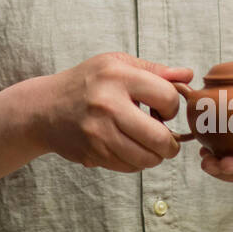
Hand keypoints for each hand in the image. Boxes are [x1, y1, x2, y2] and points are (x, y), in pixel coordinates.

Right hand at [33, 52, 191, 171]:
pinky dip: (136, 162)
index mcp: (117, 76)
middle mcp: (108, 104)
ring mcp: (99, 132)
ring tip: (148, 144)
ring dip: (155, 155)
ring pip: (147, 158)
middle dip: (171, 143)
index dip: (172, 106)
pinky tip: (128, 148)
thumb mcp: (116, 64)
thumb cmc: (86, 82)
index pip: (167, 97)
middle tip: (167, 138)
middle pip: (161, 138)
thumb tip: (188, 76)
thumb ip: (154, 70)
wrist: (44, 108)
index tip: (162, 108)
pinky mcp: (94, 153)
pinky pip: (130, 167)